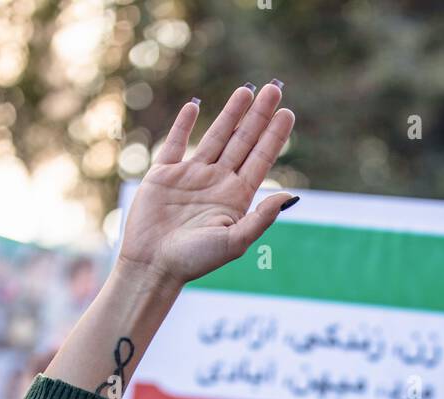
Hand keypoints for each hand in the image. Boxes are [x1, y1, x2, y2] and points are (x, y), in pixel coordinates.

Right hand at [117, 84, 295, 288]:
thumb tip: (289, 195)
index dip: (274, 136)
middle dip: (259, 116)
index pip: (261, 160)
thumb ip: (262, 218)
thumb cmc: (195, 261)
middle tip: (275, 88)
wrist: (154, 266)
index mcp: (236, 199)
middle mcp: (217, 183)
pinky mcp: (164, 174)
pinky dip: (184, 125)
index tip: (288, 113)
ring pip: (216, 137)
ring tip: (246, 90)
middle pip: (243, 141)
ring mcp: (191, 176)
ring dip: (231, 113)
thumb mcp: (235, 242)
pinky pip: (176, 143)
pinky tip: (195, 107)